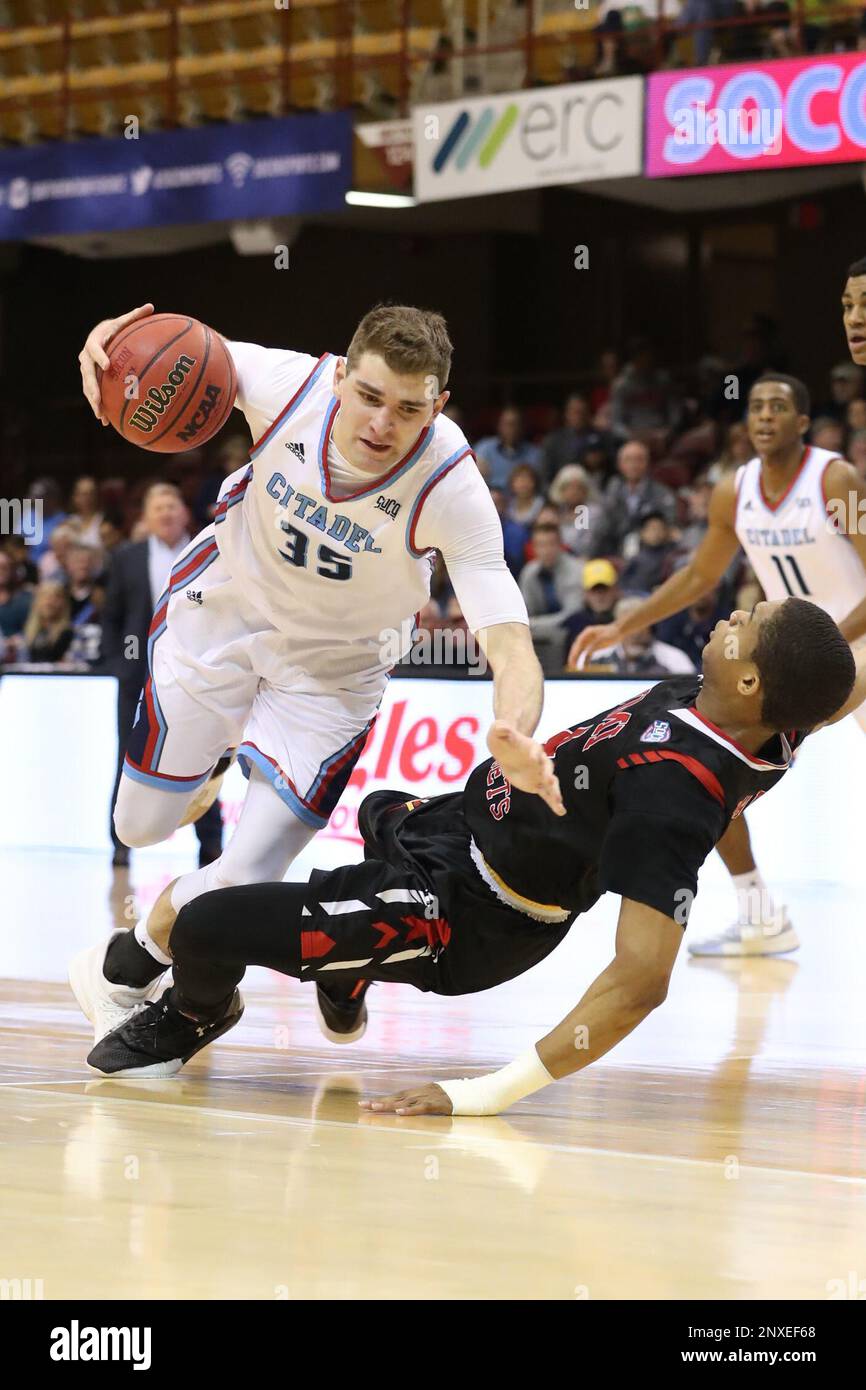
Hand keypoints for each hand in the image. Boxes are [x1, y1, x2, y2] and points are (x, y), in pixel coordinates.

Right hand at [78, 303, 153, 424]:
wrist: (99, 336)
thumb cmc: (115, 329)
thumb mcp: (123, 322)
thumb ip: (135, 316)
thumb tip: (151, 306)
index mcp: (94, 342)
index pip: (94, 349)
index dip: (99, 357)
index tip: (107, 365)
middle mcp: (86, 357)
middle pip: (87, 373)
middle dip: (92, 386)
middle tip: (98, 397)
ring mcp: (86, 370)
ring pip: (87, 387)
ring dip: (92, 401)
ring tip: (100, 414)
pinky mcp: (90, 380)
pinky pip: (92, 394)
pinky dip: (98, 406)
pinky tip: (105, 421)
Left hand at [359, 1082, 452, 1115]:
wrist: (463, 1094)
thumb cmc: (443, 1099)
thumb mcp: (427, 1099)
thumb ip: (415, 1103)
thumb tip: (400, 1109)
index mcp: (414, 1094)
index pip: (393, 1097)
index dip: (379, 1100)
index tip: (363, 1104)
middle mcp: (416, 1094)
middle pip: (394, 1098)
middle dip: (378, 1102)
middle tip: (362, 1106)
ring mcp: (425, 1098)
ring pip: (404, 1102)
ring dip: (388, 1105)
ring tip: (374, 1108)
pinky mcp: (434, 1105)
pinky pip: (420, 1108)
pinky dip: (410, 1110)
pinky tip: (399, 1112)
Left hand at [487, 719, 565, 815]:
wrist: (507, 747)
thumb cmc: (503, 737)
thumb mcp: (499, 731)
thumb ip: (502, 729)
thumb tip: (501, 727)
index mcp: (533, 747)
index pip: (536, 750)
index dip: (534, 753)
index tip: (533, 757)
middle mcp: (540, 761)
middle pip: (547, 768)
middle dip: (548, 774)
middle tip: (549, 781)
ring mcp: (540, 773)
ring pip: (550, 783)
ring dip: (554, 792)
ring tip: (559, 803)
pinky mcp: (537, 784)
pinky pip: (546, 794)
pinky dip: (554, 802)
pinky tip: (561, 811)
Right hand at [568, 622, 621, 669]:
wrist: (619, 632)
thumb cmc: (612, 634)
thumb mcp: (604, 640)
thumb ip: (595, 645)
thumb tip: (587, 652)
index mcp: (587, 633)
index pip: (578, 643)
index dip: (574, 652)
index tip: (572, 659)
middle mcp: (586, 637)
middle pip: (577, 648)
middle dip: (574, 657)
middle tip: (572, 666)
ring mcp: (589, 642)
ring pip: (581, 652)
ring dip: (578, 659)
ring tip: (576, 668)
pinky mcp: (593, 646)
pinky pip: (587, 654)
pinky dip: (585, 660)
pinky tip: (585, 666)